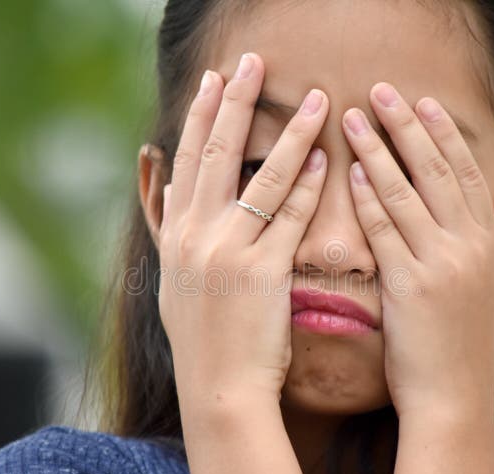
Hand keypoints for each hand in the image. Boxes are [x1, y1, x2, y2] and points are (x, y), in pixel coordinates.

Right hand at [158, 53, 329, 405]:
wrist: (218, 391)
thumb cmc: (202, 340)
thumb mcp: (172, 282)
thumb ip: (171, 231)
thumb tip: (168, 187)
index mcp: (174, 235)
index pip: (188, 159)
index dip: (202, 115)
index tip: (215, 78)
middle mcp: (195, 236)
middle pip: (217, 154)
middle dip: (236, 102)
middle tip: (252, 62)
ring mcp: (228, 252)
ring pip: (261, 178)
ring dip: (291, 134)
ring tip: (314, 98)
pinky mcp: (263, 273)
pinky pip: (290, 218)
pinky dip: (308, 185)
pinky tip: (325, 157)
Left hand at [342, 83, 493, 416]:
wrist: (453, 400)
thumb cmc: (472, 348)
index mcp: (492, 244)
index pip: (470, 174)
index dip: (445, 134)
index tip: (422, 103)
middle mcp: (471, 247)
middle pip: (438, 171)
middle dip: (408, 126)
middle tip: (381, 91)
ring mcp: (441, 264)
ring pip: (408, 193)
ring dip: (379, 151)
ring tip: (354, 118)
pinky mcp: (410, 286)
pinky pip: (385, 231)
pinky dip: (369, 198)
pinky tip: (352, 170)